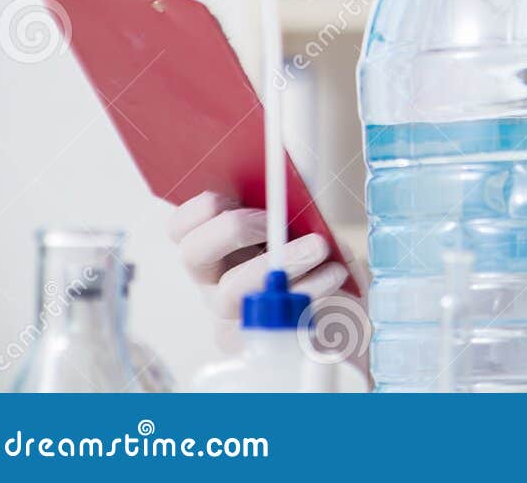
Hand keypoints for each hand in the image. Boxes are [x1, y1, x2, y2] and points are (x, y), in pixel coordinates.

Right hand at [169, 191, 350, 320]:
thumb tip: (287, 186)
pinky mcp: (258, 339)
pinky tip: (334, 273)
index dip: (203, 207)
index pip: (181, 226)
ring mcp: (231, 314)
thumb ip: (287, 204)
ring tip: (318, 247)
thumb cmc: (317, 252)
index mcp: (217, 243)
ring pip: (231, 291)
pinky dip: (308, 289)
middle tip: (272, 221)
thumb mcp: (303, 221)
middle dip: (232, 229)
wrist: (344, 302)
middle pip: (193, 254)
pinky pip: (270, 318)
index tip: (238, 195)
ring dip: (278, 263)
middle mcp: (213, 280)